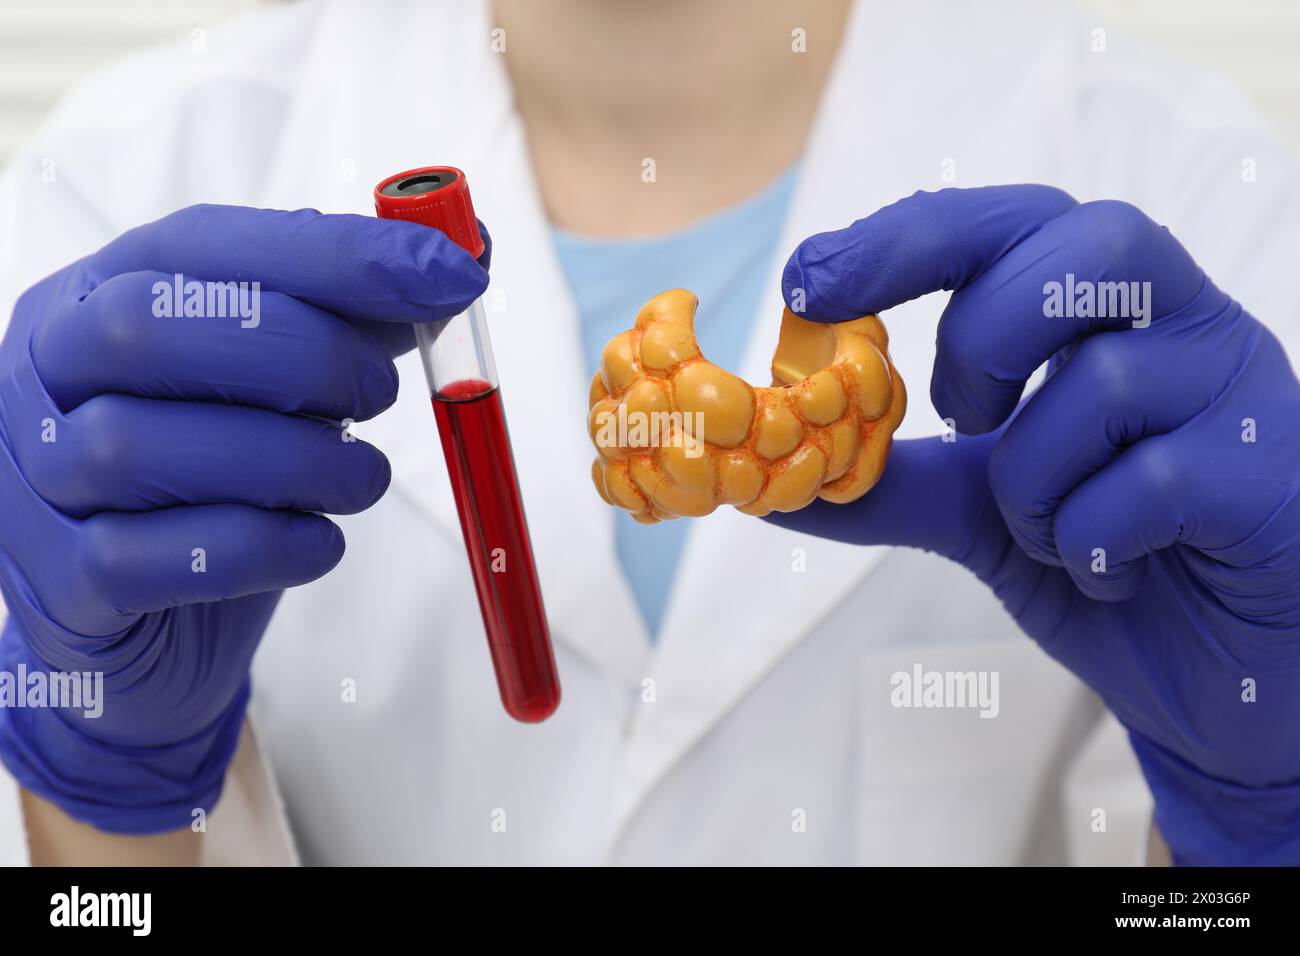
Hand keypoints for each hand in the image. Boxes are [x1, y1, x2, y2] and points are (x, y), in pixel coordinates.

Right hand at [0, 204, 487, 832]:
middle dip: (300, 354)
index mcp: (98, 295)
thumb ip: (349, 318)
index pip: (204, 244)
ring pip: (140, 447)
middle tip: (379, 396)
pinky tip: (316, 541)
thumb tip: (456, 261)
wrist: (150, 628)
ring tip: (359, 478)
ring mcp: (37, 482)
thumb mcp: (278, 386)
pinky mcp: (66, 585)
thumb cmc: (220, 482)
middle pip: (147, 328)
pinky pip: (148, 558)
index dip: (336, 254)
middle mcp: (47, 375)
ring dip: (293, 461)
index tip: (452, 271)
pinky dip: (262, 547)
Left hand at [772, 185, 1299, 864]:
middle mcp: (1183, 322)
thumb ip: (887, 482)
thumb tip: (769, 486)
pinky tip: (1112, 572)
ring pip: (1097, 385)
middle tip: (963, 419)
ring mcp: (1238, 391)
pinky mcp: (1269, 474)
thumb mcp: (978, 511)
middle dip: (983, 335)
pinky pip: (1148, 483)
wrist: (1221, 674)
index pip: (1010, 223)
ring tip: (1054, 535)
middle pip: (1080, 245)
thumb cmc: (1108, 559)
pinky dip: (1091, 541)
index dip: (904, 239)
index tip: (807, 280)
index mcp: (1110, 308)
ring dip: (1031, 485)